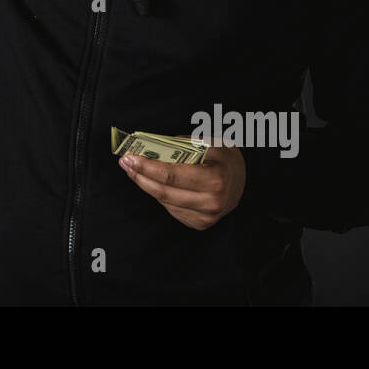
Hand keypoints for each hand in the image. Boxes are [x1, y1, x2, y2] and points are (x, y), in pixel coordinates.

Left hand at [118, 144, 245, 229]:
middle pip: (164, 192)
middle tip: (125, 164)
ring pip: (165, 202)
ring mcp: (206, 217)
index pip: (172, 175)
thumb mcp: (211, 143)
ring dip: (146, 186)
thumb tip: (151, 146)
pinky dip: (161, 195)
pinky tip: (156, 184)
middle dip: (140, 177)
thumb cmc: (224, 159)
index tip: (130, 158)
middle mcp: (211, 202)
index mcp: (214, 179)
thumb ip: (184, 145)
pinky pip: (172, 209)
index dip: (147, 167)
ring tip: (135, 171)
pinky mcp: (200, 224)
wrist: (243, 181)